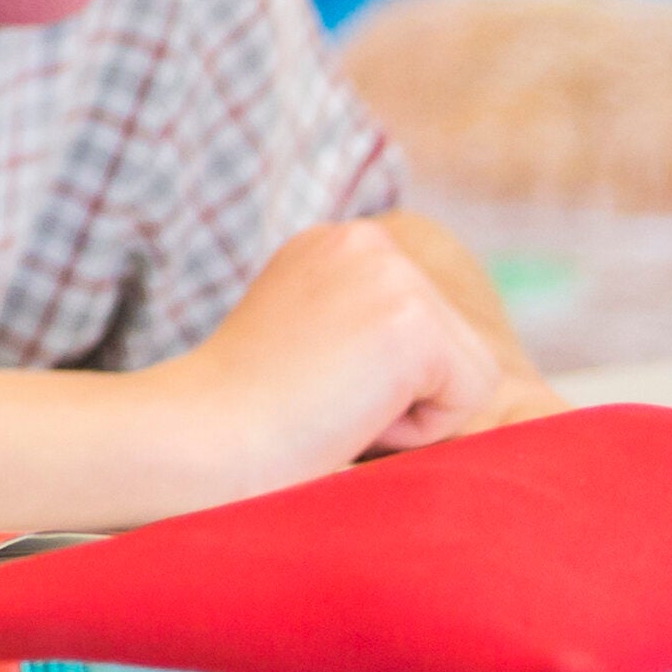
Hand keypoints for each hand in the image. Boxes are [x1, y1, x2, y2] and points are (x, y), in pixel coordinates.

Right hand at [172, 218, 521, 489]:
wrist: (200, 434)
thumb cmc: (243, 413)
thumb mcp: (307, 334)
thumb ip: (358, 321)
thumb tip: (425, 361)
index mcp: (338, 241)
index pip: (427, 325)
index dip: (381, 375)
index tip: (309, 378)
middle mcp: (367, 238)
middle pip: (457, 344)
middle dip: (403, 391)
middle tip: (320, 397)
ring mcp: (392, 273)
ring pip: (471, 372)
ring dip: (410, 412)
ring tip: (333, 405)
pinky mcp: (415, 321)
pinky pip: (468, 399)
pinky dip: (416, 430)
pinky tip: (348, 413)